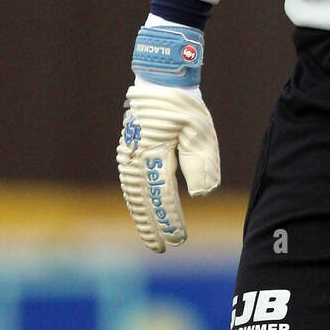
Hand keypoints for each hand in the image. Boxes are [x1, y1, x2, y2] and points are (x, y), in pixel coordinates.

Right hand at [117, 23, 220, 251]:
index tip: (179, 240)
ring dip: (141, 216)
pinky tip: (142, 210)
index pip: (163, 196)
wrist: (160, 80)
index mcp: (154, 153)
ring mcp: (128, 153)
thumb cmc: (184, 105)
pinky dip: (135, 201)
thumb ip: (201, 163)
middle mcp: (136, 157)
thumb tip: (200, 195)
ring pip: (133, 194)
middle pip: (143, 200)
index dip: (170, 221)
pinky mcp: (128, 150)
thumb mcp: (200, 131)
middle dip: (153, 226)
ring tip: (151, 236)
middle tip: (162, 249)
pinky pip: (129, 182)